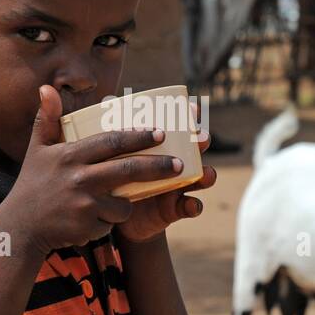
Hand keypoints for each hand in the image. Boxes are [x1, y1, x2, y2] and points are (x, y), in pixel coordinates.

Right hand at [0, 85, 183, 256]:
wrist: (20, 227)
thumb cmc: (33, 184)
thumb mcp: (37, 149)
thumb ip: (47, 119)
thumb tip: (46, 88)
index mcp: (70, 156)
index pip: (110, 142)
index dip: (137, 136)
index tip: (160, 133)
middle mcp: (78, 178)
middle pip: (127, 169)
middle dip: (157, 166)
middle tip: (179, 164)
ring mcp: (83, 204)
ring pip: (123, 202)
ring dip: (124, 203)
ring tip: (106, 203)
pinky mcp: (87, 226)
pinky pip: (112, 222)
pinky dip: (108, 221)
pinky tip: (89, 220)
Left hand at [116, 101, 216, 243]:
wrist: (112, 214)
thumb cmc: (114, 178)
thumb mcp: (114, 155)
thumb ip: (115, 133)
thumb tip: (107, 99)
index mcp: (161, 147)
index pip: (179, 127)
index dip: (189, 117)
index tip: (192, 109)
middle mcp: (172, 162)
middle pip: (195, 149)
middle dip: (201, 142)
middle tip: (201, 139)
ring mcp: (178, 185)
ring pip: (200, 177)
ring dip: (206, 174)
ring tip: (205, 174)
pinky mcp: (175, 208)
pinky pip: (190, 206)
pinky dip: (193, 205)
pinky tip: (192, 204)